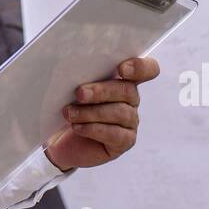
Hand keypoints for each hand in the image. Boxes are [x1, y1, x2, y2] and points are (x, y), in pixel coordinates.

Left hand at [44, 56, 159, 171]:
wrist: (61, 138)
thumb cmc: (69, 106)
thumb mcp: (73, 87)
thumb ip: (82, 75)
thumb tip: (73, 67)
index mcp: (123, 79)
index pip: (147, 69)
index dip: (140, 67)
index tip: (121, 70)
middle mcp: (131, 99)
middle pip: (128, 90)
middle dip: (101, 91)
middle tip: (79, 93)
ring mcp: (130, 121)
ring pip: (120, 112)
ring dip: (91, 112)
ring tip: (70, 113)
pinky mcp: (125, 141)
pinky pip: (115, 134)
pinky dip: (93, 129)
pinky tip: (77, 127)